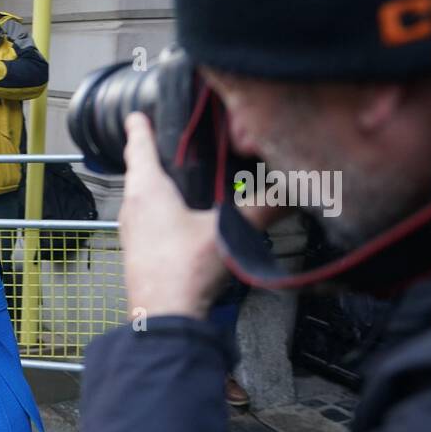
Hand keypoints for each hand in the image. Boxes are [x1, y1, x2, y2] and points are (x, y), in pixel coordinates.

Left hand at [119, 112, 287, 320]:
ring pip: (141, 197)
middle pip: (139, 170)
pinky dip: (160, 210)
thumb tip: (299, 187)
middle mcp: (132, 207)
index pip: (138, 145)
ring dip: (156, 184)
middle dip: (152, 154)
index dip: (140, 127)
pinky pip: (147, 220)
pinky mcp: (138, 252)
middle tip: (170, 140)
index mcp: (147, 190)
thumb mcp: (228, 231)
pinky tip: (180, 217)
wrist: (162, 318)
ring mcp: (131, 231)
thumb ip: (264, 206)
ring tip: (178, 175)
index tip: (137, 113)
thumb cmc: (184, 269)